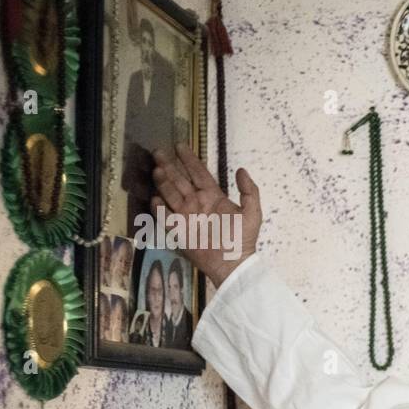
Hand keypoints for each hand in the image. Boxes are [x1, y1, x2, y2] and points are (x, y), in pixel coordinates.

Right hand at [150, 142, 261, 287]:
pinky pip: (166, 217)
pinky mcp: (179, 231)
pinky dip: (160, 208)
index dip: (189, 159)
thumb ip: (249, 190)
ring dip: (164, 182)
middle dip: (169, 165)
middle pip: (180, 180)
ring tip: (158, 170)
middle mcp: (197, 203)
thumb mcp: (252, 213)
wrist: (233, 264)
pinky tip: (156, 199)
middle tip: (158, 151)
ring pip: (171, 194)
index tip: (179, 145)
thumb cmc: (243, 238)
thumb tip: (241, 169)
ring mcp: (186, 216)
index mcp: (213, 196)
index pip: (199, 173)